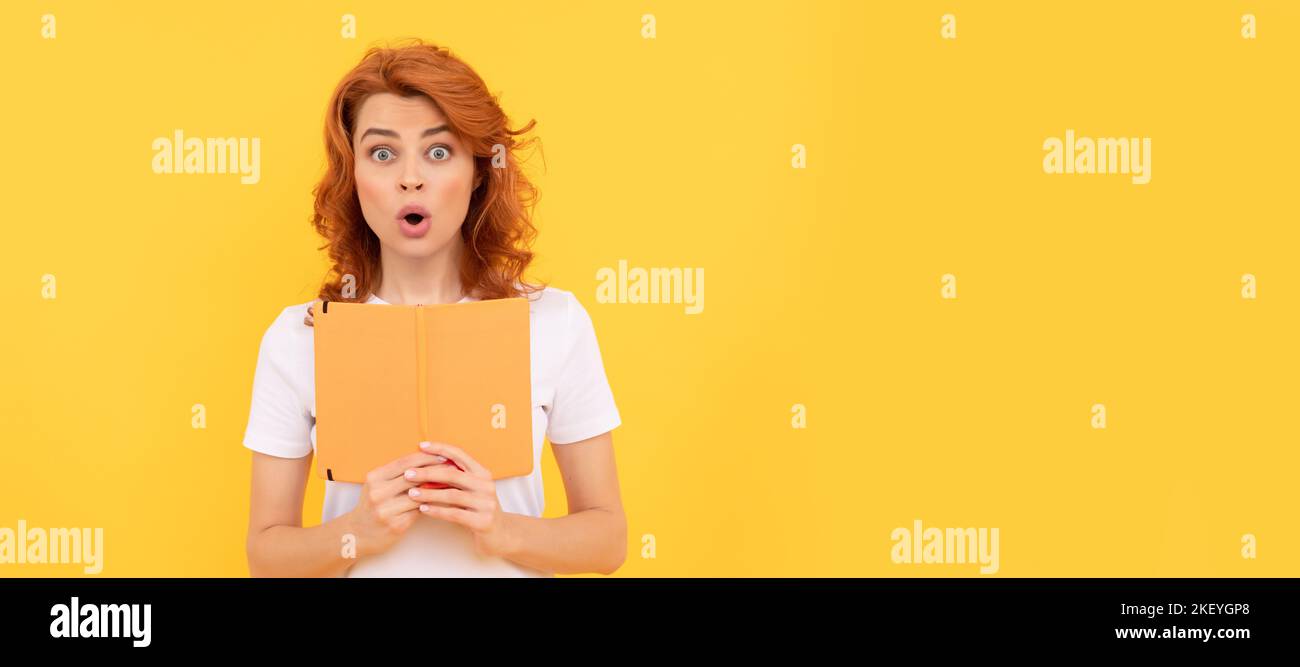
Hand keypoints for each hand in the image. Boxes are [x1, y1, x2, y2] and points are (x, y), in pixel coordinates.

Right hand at [346, 450, 447, 557]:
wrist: (358, 534)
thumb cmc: (374, 505)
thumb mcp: (378, 485)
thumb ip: (397, 474)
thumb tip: (428, 460)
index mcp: (374, 478)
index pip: (405, 462)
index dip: (426, 457)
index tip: (443, 455)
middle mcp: (378, 493)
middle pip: (413, 477)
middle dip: (435, 471)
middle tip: (454, 467)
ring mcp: (386, 510)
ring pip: (419, 495)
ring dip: (438, 488)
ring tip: (453, 483)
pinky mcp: (396, 525)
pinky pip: (420, 511)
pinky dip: (433, 503)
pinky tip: (444, 500)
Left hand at [404, 441, 513, 556]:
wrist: (501, 534)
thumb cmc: (479, 509)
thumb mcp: (471, 490)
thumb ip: (455, 478)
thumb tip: (424, 467)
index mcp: (483, 473)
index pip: (460, 455)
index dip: (440, 448)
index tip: (421, 446)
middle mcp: (486, 486)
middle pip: (453, 474)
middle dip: (427, 473)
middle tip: (408, 474)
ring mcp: (486, 504)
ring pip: (451, 495)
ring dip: (428, 494)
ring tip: (411, 494)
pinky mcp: (483, 521)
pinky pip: (454, 514)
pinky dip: (436, 511)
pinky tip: (423, 509)